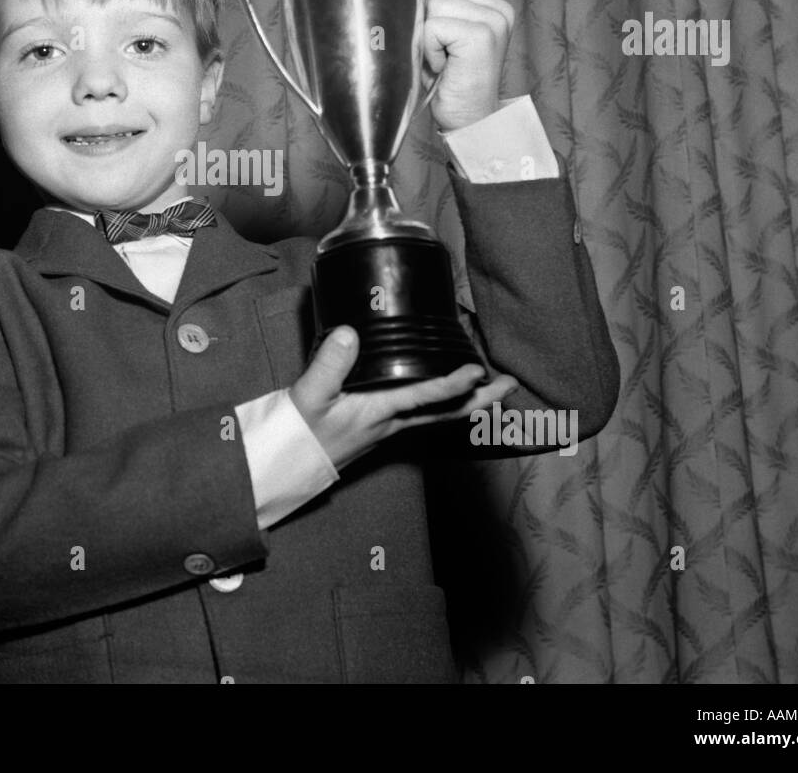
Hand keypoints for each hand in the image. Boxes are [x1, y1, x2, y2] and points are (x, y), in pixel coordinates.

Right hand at [288, 326, 518, 470]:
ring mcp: (389, 428)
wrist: (285, 464)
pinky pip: (424, 415)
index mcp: (379, 413)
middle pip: (447, 413)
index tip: (479, 370)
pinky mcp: (380, 427)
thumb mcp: (308, 396)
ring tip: (492, 386)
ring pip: (438, 415)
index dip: (454, 384)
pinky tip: (447, 395)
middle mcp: (392, 423)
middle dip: (482, 399)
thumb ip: (329, 365)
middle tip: (511, 384)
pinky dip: (445, 403)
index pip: (426, 398)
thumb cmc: (298, 431)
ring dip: (469, 402)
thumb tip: (351, 333)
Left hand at [422, 0, 514, 132]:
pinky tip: (445, 66)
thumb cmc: (451, 81)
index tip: (446, 38)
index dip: (436, 7)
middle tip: (444, 50)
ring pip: (435, 3)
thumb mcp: (447, 35)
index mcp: (494, 4)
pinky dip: (430, 49)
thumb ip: (442, 5)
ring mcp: (493, 21)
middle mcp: (499, 9)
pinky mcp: (481, 36)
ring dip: (429, 36)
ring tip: (444, 59)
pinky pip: (433, 25)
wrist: (469, 120)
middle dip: (431, 19)